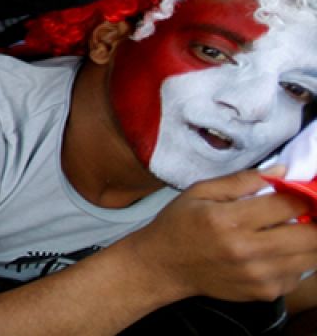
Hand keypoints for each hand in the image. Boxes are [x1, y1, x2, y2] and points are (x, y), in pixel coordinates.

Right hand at [123, 169, 316, 304]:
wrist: (164, 267)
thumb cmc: (180, 224)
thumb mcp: (201, 191)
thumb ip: (242, 180)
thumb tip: (282, 172)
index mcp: (229, 220)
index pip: (288, 205)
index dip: (304, 195)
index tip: (305, 192)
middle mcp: (247, 250)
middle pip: (310, 235)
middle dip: (314, 220)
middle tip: (307, 211)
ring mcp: (258, 275)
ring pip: (311, 257)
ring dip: (308, 241)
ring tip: (292, 229)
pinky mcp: (264, 292)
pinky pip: (298, 275)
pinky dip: (296, 261)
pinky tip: (277, 251)